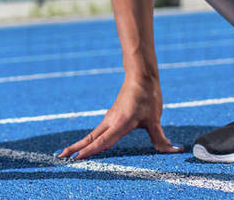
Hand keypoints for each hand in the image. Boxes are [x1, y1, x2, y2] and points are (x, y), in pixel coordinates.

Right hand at [57, 76, 181, 159]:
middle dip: (75, 148)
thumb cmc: (147, 96)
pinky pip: (98, 131)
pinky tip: (89, 144)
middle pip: (90, 138)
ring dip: (81, 144)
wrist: (141, 76)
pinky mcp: (112, 116)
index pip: (101, 141)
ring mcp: (110, 119)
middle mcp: (111, 121)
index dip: (89, 151)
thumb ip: (161, 139)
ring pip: (92, 135)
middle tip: (60, 156)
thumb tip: (174, 150)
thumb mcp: (154, 119)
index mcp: (119, 123)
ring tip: (69, 152)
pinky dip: (90, 139)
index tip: (76, 158)